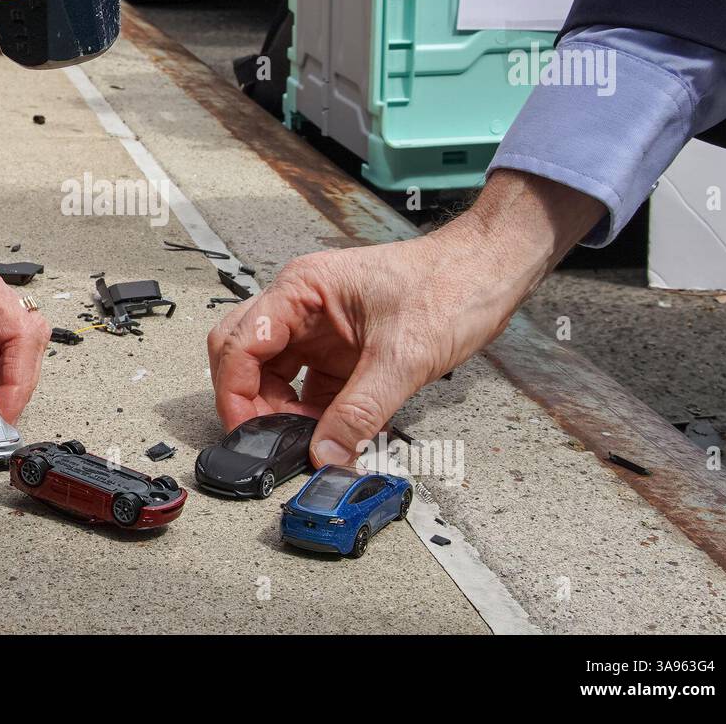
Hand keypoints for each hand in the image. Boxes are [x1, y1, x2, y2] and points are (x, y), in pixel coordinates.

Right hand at [207, 171, 604, 467]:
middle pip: (243, 356)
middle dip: (248, 403)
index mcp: (301, 290)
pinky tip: (328, 435)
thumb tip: (327, 456)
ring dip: (280, 411)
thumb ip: (360, 413)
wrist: (491, 270)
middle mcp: (300, 305)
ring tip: (307, 443)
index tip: (246, 434)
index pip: (239, 344)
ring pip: (271, 374)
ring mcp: (318, 327)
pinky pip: (306, 384)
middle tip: (266, 443)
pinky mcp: (339, 348)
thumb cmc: (451, 284)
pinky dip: (310, 413)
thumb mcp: (403, 357)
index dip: (234, 394)